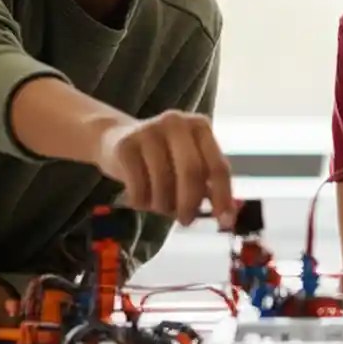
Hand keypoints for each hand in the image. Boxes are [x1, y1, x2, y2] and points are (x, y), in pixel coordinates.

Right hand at [95, 111, 234, 226]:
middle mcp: (176, 123)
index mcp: (200, 126)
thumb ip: (209, 186)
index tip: (224, 221)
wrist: (114, 138)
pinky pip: (139, 187)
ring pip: (164, 183)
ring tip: (160, 206)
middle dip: (190, 203)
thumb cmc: (161, 156)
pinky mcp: (125, 145)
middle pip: (192, 172)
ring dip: (163, 205)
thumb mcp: (188, 163)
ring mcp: (149, 131)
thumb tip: (228, 217)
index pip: (218, 166)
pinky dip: (142, 202)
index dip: (222, 196)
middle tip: (186, 220)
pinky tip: (141, 199)